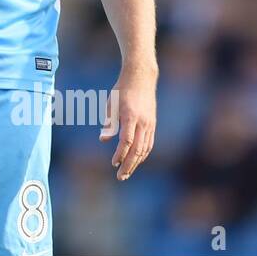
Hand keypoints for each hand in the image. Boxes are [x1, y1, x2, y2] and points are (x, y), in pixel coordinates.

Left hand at [99, 63, 157, 180]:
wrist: (141, 78)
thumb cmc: (122, 89)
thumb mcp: (110, 103)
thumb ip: (109, 123)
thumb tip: (103, 140)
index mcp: (130, 116)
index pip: (127, 141)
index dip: (120, 154)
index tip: (113, 163)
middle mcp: (143, 122)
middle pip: (137, 149)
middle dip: (129, 165)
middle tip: (120, 177)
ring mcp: (150, 124)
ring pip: (145, 149)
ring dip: (136, 163)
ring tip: (127, 173)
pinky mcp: (152, 124)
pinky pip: (149, 143)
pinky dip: (143, 155)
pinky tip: (136, 161)